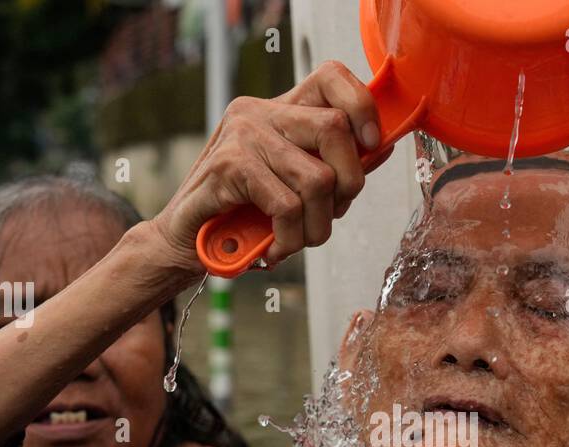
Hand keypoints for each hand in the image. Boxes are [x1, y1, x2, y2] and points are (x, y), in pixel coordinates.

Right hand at [149, 61, 391, 281]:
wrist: (185, 240)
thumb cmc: (242, 214)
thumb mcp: (294, 185)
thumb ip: (331, 164)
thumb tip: (383, 145)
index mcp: (279, 110)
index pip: (330, 76)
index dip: (362, 106)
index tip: (370, 146)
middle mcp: (260, 112)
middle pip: (335, 127)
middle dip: (349, 185)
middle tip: (328, 215)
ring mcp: (241, 135)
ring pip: (318, 178)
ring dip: (317, 226)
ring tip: (298, 241)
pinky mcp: (228, 166)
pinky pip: (287, 206)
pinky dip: (290, 239)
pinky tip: (276, 249)